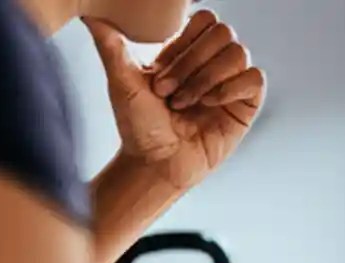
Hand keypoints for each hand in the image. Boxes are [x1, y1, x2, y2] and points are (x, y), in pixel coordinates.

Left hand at [86, 10, 265, 190]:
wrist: (155, 164)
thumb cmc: (139, 127)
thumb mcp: (121, 82)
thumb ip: (110, 46)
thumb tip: (90, 15)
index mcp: (186, 51)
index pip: (203, 20)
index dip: (184, 40)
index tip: (160, 70)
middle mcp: (211, 63)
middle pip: (222, 32)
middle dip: (192, 62)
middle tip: (168, 92)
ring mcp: (230, 83)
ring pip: (238, 53)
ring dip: (207, 78)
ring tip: (186, 103)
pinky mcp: (246, 105)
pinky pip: (254, 79)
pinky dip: (231, 88)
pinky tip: (211, 104)